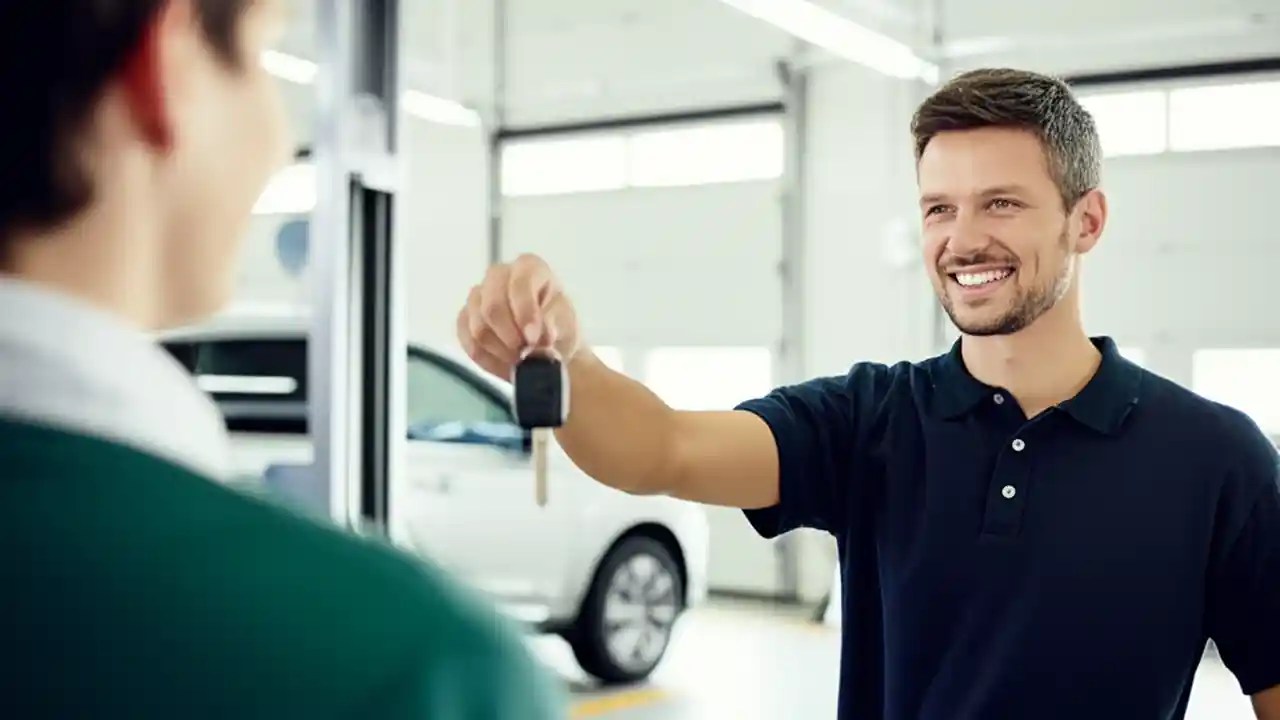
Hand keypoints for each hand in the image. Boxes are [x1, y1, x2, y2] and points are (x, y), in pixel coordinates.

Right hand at [457, 253, 580, 381]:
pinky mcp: (465, 319)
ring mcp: (478, 296)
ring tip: (521, 357)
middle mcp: (499, 275)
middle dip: (510, 337)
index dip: (526, 313)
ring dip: (501, 351)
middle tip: (527, 352)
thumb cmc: (558, 327)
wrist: (548, 346)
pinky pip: (469, 343)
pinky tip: (506, 362)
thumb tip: (540, 336)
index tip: (534, 339)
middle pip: (492, 306)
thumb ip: (554, 327)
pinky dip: (489, 359)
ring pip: (479, 329)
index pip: (520, 283)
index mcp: (529, 267)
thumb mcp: (567, 325)